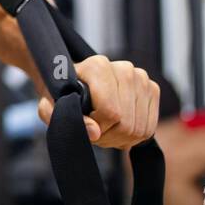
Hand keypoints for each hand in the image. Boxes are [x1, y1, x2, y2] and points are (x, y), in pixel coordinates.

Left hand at [36, 55, 158, 149]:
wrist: (76, 83)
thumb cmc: (61, 95)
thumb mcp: (51, 107)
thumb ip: (63, 117)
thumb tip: (94, 132)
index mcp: (98, 66)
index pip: (110, 111)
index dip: (97, 128)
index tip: (85, 125)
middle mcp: (124, 68)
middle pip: (126, 123)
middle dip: (108, 136)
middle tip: (94, 132)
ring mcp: (141, 78)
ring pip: (139, 128)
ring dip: (120, 139)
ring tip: (104, 131)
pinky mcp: (152, 89)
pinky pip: (150, 128)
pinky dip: (134, 137)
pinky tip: (118, 130)